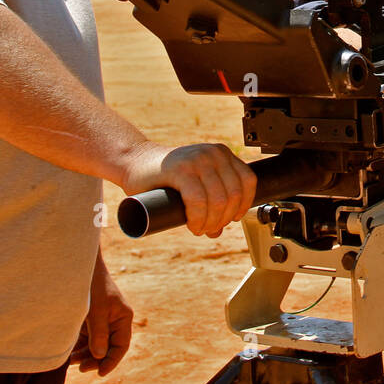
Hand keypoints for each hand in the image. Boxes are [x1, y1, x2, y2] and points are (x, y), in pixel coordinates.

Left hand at [69, 252, 133, 375]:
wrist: (79, 267)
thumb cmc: (93, 285)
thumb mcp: (96, 310)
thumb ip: (99, 333)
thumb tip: (100, 356)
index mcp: (123, 318)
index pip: (121, 346)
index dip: (112, 361)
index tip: (100, 373)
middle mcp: (114, 321)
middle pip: (108, 348)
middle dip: (96, 360)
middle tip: (82, 368)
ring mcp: (102, 321)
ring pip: (96, 346)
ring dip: (86, 355)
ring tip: (72, 362)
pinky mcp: (90, 320)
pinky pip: (87, 339)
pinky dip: (79, 348)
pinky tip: (69, 354)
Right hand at [124, 143, 256, 237]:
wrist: (135, 164)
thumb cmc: (165, 178)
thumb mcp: (195, 184)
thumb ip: (210, 201)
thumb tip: (219, 230)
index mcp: (222, 154)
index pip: (248, 181)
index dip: (242, 205)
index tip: (231, 219)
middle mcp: (213, 153)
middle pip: (233, 194)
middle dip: (223, 219)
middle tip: (208, 228)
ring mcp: (197, 159)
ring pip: (218, 200)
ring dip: (211, 222)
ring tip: (199, 229)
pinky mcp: (180, 170)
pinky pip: (198, 200)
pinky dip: (198, 218)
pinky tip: (192, 225)